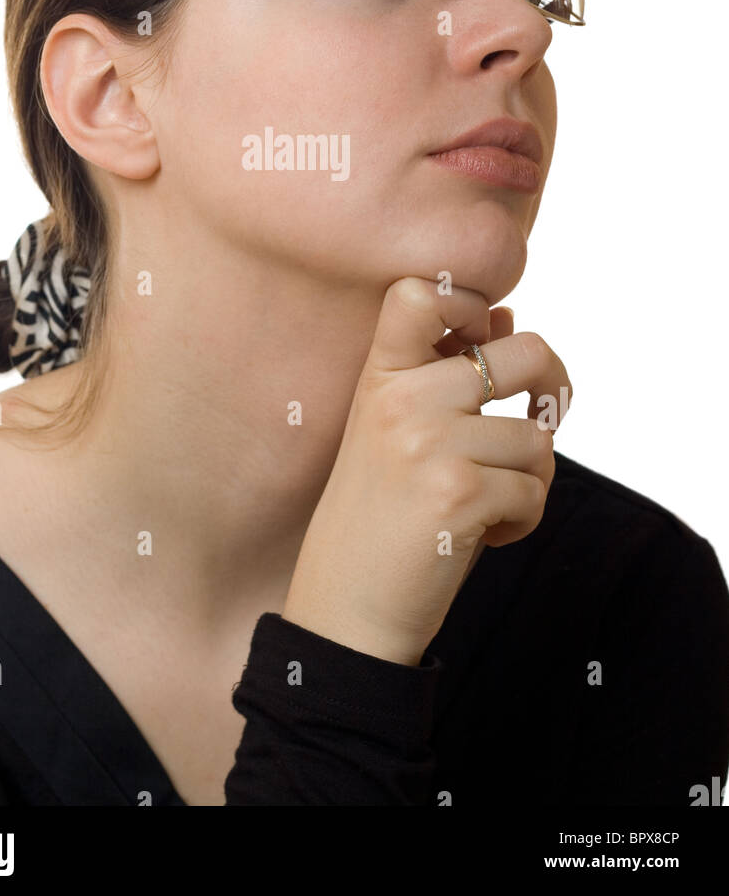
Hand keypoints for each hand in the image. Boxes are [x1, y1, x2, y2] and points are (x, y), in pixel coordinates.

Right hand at [281, 277, 570, 664]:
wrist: (345, 606)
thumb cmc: (380, 516)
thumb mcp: (399, 429)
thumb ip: (449, 371)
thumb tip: (509, 320)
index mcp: (382, 375)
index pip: (422, 292)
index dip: (473, 303)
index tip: (484, 341)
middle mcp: (402, 399)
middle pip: (527, 351)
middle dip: (554, 388)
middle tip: (542, 416)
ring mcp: (429, 444)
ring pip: (539, 436)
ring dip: (533, 477)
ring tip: (488, 502)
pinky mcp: (459, 494)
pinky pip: (536, 490)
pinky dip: (524, 519)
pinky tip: (483, 535)